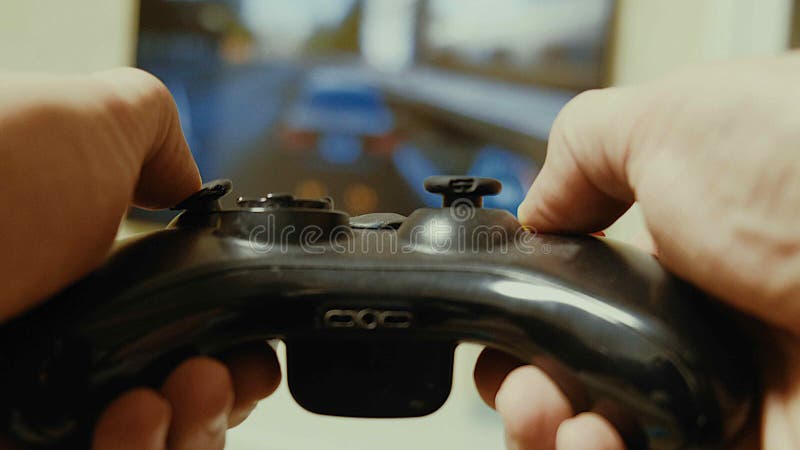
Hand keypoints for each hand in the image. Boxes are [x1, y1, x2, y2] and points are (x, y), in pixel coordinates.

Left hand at [0, 68, 279, 448]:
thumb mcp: (89, 122)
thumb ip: (152, 135)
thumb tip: (189, 182)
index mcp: (102, 287)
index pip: (191, 345)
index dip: (238, 359)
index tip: (254, 358)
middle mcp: (74, 352)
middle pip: (181, 412)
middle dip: (218, 405)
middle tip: (216, 378)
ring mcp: (37, 408)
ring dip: (188, 436)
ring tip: (175, 397)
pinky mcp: (13, 445)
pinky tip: (129, 424)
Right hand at [474, 53, 799, 448]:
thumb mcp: (675, 121)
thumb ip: (588, 150)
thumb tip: (538, 205)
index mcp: (674, 262)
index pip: (573, 314)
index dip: (522, 333)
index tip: (500, 342)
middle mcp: (699, 336)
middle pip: (583, 389)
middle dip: (527, 399)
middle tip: (522, 393)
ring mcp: (730, 405)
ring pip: (610, 441)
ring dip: (552, 440)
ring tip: (551, 422)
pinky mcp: (760, 449)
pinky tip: (592, 444)